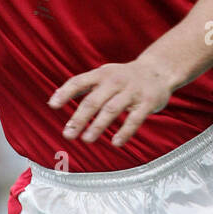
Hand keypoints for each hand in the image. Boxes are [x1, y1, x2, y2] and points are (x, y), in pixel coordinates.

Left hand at [48, 57, 176, 148]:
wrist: (159, 70)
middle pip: (93, 100)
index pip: (79, 81)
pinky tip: (115, 143)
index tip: (53, 105)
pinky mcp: (147, 102)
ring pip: (111, 110)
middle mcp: (115, 81)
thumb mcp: (104, 74)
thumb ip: (83, 86)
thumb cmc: (124, 76)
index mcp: (102, 74)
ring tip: (86, 139)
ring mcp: (132, 91)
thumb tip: (54, 99)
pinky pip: (134, 119)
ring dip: (98, 126)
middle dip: (79, 118)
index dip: (65, 93)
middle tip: (68, 134)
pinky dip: (125, 132)